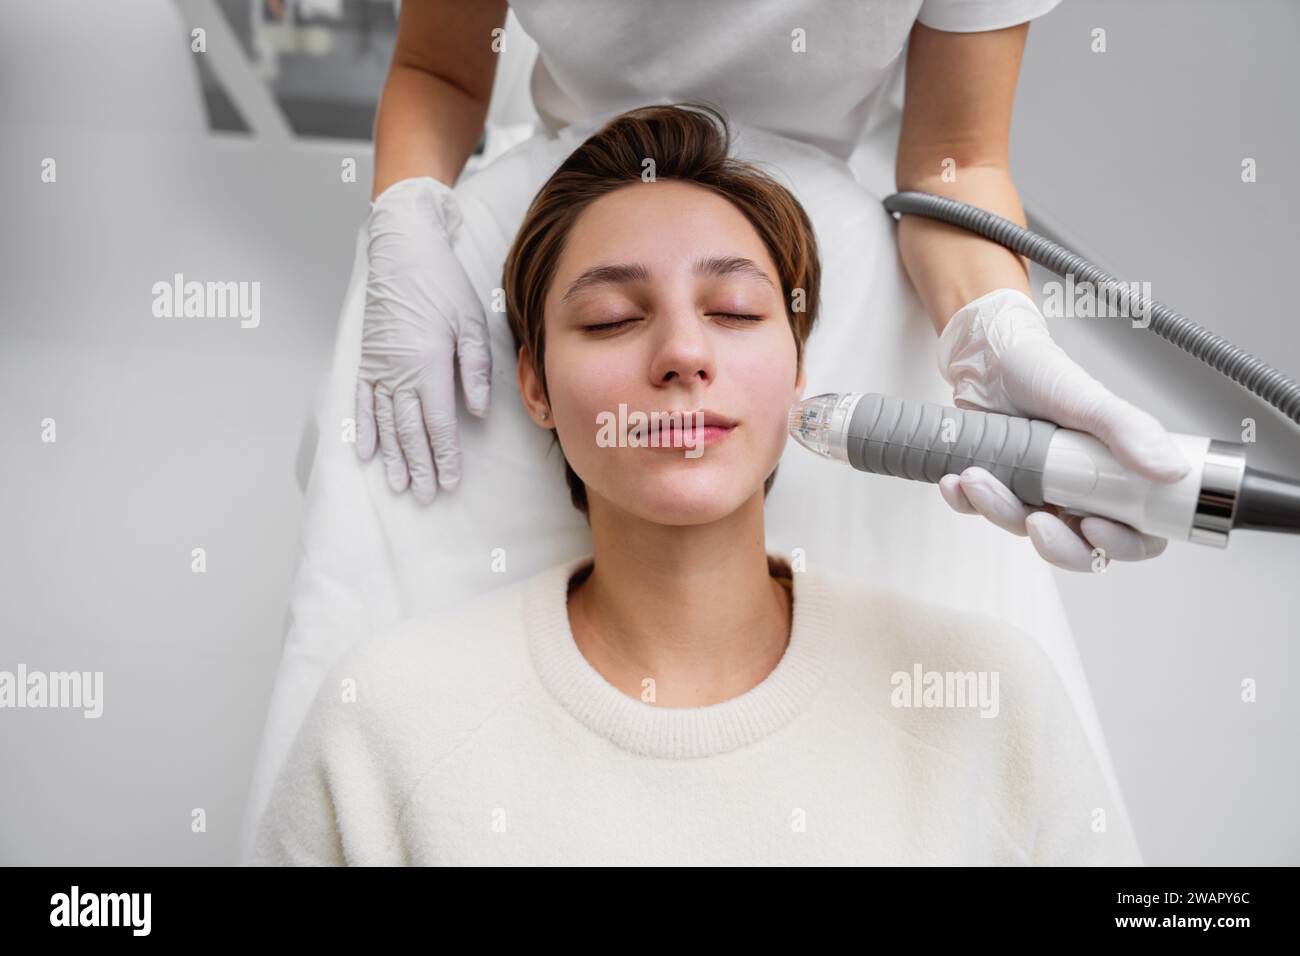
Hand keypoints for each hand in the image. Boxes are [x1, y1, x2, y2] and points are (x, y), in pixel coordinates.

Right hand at [355, 177, 491, 503]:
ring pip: (385, 423)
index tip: (449, 481)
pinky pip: (361, 402)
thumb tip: (476, 411)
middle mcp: (399, 371)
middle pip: (410, 432)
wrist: (402, 251)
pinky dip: (364, 429)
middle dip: (420, 467)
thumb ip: (475, 369)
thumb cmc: (441, 282)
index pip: (438, 423)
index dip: (444, 456)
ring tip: (400, 486)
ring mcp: (378, 367)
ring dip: (393, 458)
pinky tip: (367, 453)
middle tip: (426, 496)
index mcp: (428, 364)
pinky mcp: (366, 359)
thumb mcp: (471, 322)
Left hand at [934, 288, 1190, 570]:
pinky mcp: (997, 486)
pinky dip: (966, 501)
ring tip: (977, 475)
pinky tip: (955, 481)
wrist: (987, 355)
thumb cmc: (1043, 371)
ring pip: (1022, 527)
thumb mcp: (1090, 399)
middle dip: (1053, 544)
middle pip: (1078, 547)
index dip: (1121, 545)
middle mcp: (1078, 491)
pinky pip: (981, 511)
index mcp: (1116, 476)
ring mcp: (1036, 492)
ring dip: (997, 509)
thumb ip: (1129, 432)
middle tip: (1033, 523)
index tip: (1094, 527)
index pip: (1136, 534)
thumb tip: (1172, 471)